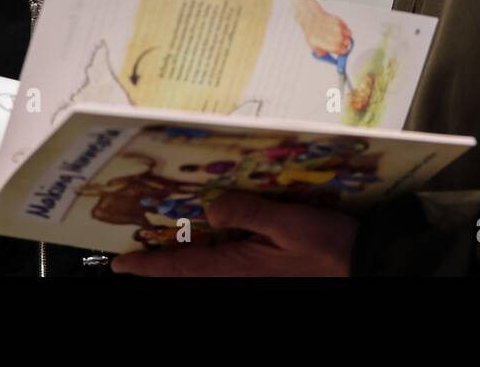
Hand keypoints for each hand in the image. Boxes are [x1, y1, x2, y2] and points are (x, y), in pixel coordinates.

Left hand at [110, 191, 357, 276]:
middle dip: (159, 264)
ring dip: (181, 260)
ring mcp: (250, 275)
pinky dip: (206, 256)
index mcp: (238, 266)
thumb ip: (249, 213)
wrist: (359, 264)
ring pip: (204, 269)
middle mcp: (238, 275)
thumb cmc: (327, 245)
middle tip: (130, 254)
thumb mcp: (289, 223)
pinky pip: (223, 264)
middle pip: (187, 272)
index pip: (182, 268)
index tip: (120, 265)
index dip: (149, 266)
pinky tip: (207, 239)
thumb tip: (210, 205)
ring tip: (158, 246)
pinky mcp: (263, 270)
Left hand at [294, 0, 352, 57]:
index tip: (342, 51)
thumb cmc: (311, 32)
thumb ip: (321, 53)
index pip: (343, 51)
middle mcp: (336, 36)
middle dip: (344, 44)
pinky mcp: (339, 21)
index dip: (343, 51)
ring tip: (338, 36)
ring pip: (348, 35)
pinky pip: (346, 27)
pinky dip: (344, 30)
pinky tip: (337, 29)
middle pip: (347, 43)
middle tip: (340, 44)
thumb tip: (327, 54)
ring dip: (345, 36)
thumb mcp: (313, 46)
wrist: (310, 17)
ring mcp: (338, 28)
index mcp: (330, 45)